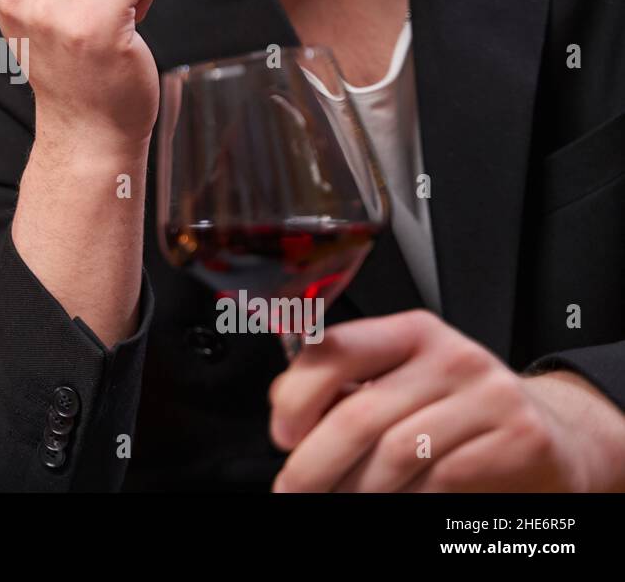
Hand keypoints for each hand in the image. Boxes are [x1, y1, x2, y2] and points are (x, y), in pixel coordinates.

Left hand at [269, 309, 624, 491]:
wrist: (553, 436)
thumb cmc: (458, 411)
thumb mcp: (402, 382)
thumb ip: (345, 388)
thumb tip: (285, 410)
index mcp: (410, 332)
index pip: (336, 349)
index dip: (297, 396)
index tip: (281, 435)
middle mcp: (450, 356)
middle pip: (359, 416)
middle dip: (313, 465)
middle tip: (292, 490)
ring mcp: (488, 396)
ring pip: (395, 455)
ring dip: (355, 490)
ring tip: (339, 500)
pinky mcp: (518, 438)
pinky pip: (440, 480)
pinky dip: (406, 499)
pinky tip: (396, 501)